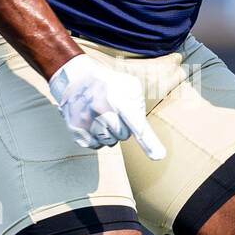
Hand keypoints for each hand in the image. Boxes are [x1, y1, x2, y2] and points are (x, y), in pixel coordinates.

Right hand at [49, 54, 165, 158]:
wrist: (76, 78)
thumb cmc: (109, 84)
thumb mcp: (129, 84)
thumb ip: (139, 104)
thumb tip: (141, 129)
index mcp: (116, 99)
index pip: (136, 125)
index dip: (148, 141)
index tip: (159, 156)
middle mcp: (100, 111)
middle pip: (123, 135)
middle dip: (122, 126)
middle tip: (113, 111)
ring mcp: (85, 122)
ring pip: (109, 142)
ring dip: (110, 133)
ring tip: (102, 116)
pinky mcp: (76, 130)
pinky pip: (95, 145)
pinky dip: (97, 137)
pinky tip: (93, 123)